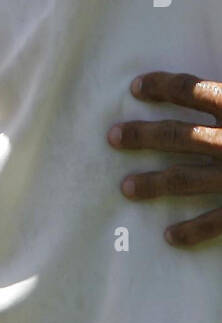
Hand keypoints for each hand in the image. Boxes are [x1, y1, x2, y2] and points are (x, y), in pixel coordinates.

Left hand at [108, 72, 221, 246]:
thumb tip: (208, 87)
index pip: (189, 88)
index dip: (160, 86)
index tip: (135, 88)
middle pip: (175, 134)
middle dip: (140, 136)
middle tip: (111, 137)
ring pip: (184, 179)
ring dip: (152, 183)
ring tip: (125, 188)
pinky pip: (215, 223)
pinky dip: (191, 231)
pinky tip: (169, 237)